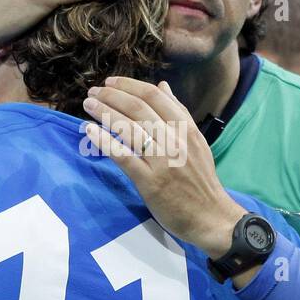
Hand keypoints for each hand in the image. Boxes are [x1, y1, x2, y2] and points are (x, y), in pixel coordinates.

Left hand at [82, 77, 253, 283]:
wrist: (211, 216)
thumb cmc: (201, 180)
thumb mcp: (196, 141)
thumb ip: (179, 113)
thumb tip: (162, 85)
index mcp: (186, 128)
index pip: (154, 95)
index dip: (128, 85)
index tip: (110, 83)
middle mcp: (175, 140)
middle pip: (138, 108)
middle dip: (111, 96)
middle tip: (92, 93)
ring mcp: (162, 161)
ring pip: (129, 128)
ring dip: (104, 113)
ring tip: (88, 106)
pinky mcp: (150, 182)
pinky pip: (123, 156)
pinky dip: (104, 141)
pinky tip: (90, 131)